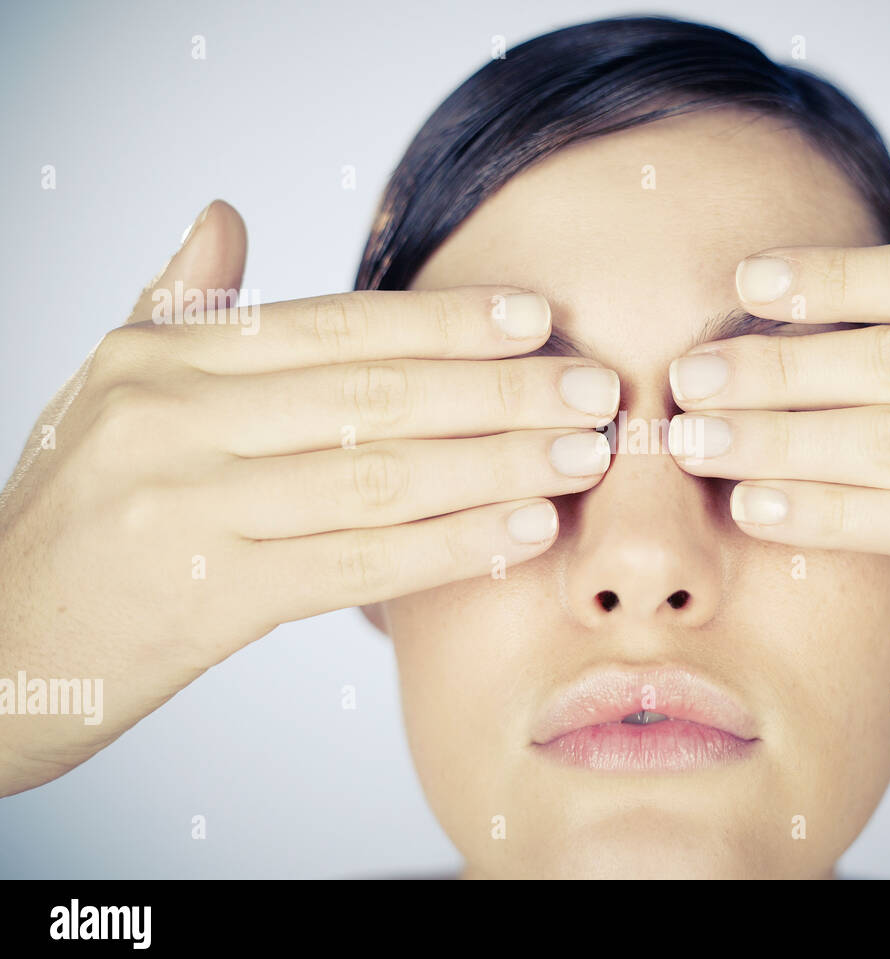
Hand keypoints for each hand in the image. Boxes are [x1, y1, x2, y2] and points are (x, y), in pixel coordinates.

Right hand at [0, 200, 616, 794]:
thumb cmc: (72, 510)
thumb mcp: (106, 388)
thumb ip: (182, 302)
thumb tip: (226, 210)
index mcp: (161, 358)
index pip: (336, 326)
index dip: (446, 321)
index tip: (536, 319)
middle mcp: (174, 418)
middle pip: (378, 395)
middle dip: (501, 391)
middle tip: (596, 388)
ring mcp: (191, 507)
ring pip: (382, 477)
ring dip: (499, 465)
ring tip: (581, 453)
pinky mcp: (210, 597)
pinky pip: (360, 563)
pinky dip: (451, 545)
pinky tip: (523, 530)